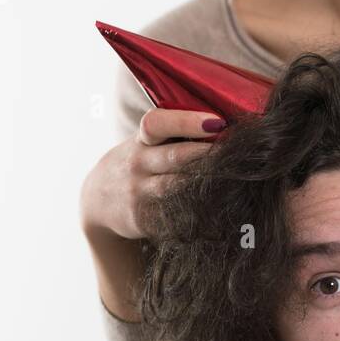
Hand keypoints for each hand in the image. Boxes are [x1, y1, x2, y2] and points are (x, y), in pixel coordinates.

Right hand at [80, 107, 225, 241]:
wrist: (97, 200)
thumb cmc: (137, 163)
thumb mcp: (144, 142)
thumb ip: (174, 133)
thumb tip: (224, 122)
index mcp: (141, 141)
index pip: (157, 124)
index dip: (186, 122)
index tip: (217, 121)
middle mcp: (138, 165)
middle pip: (177, 158)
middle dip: (210, 154)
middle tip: (242, 152)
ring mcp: (138, 193)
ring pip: (177, 188)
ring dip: (208, 184)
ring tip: (238, 180)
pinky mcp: (142, 219)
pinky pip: (172, 216)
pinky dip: (196, 213)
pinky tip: (220, 210)